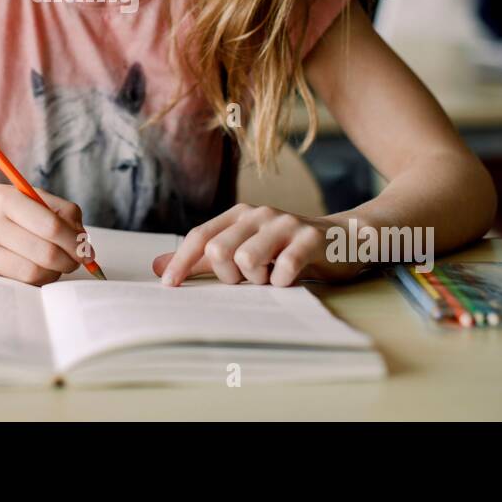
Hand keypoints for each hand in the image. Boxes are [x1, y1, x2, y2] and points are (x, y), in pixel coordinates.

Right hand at [0, 184, 84, 284]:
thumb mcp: (15, 194)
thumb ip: (53, 209)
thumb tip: (83, 239)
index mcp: (3, 198)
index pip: (52, 226)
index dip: (76, 242)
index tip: (86, 249)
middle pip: (46, 254)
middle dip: (69, 262)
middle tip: (76, 262)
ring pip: (32, 274)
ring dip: (52, 275)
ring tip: (53, 267)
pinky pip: (14, 284)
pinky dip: (31, 281)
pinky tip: (31, 271)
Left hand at [152, 204, 366, 286]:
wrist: (344, 240)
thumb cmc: (287, 250)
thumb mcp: (243, 251)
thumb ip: (204, 259)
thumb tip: (158, 267)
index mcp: (239, 216)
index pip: (200, 236)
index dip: (182, 262)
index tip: (169, 286)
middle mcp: (259, 214)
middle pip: (220, 250)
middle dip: (228, 276)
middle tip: (248, 280)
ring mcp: (285, 224)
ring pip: (247, 259)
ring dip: (256, 280)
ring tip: (270, 277)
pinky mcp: (310, 238)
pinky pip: (284, 267)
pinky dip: (281, 281)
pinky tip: (288, 279)